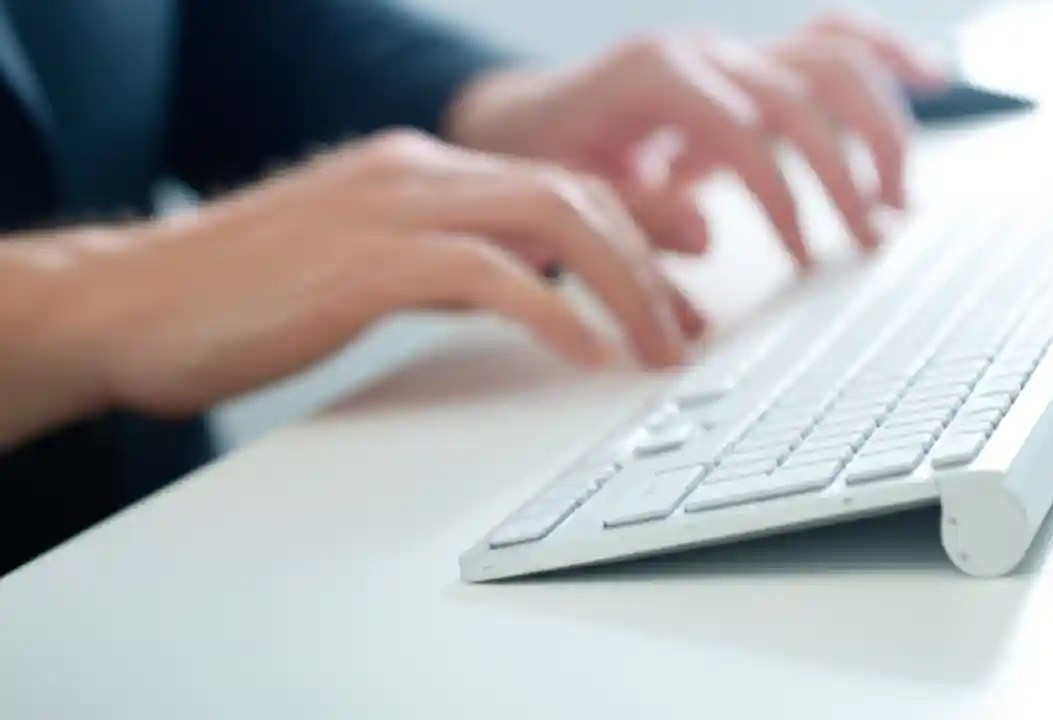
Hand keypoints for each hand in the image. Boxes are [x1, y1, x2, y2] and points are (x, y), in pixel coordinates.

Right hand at [23, 130, 701, 421]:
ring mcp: (390, 208)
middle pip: (573, 191)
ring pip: (549, 219)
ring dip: (624, 283)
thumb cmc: (244, 295)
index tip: (692, 261)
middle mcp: (416, 171)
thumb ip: (444, 264)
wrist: (128, 301)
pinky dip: (554, 312)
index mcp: (420, 168)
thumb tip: (523, 293)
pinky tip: (588, 353)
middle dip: (649, 257)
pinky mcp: (364, 262)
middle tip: (690, 320)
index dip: (638, 219)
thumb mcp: (365, 263)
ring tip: (662, 343)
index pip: (557, 176)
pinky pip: (489, 275)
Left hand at [446, 12, 945, 264]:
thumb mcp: (570, 200)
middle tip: (866, 240)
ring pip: (833, 60)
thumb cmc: (545, 162)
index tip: (802, 259)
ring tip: (900, 198)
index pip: (743, 133)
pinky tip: (930, 75)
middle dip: (847, 170)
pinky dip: (884, 55)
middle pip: (806, 89)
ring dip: (880, 127)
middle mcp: (703, 51)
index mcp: (653, 76)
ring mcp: (732, 52)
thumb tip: (708, 236)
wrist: (526, 122)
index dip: (781, 198)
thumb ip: (631, 219)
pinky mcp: (752, 66)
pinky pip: (829, 42)